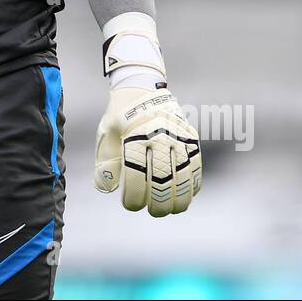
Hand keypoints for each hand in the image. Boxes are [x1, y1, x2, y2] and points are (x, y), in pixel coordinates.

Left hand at [94, 86, 200, 215]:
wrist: (141, 88)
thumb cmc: (120, 117)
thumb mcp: (106, 135)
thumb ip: (104, 163)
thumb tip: (106, 188)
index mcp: (133, 136)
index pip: (136, 174)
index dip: (134, 195)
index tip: (131, 205)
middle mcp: (157, 136)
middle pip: (162, 178)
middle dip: (159, 202)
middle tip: (154, 212)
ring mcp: (176, 136)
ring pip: (183, 174)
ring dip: (179, 198)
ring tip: (172, 209)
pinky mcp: (190, 136)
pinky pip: (197, 164)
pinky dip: (194, 183)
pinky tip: (188, 195)